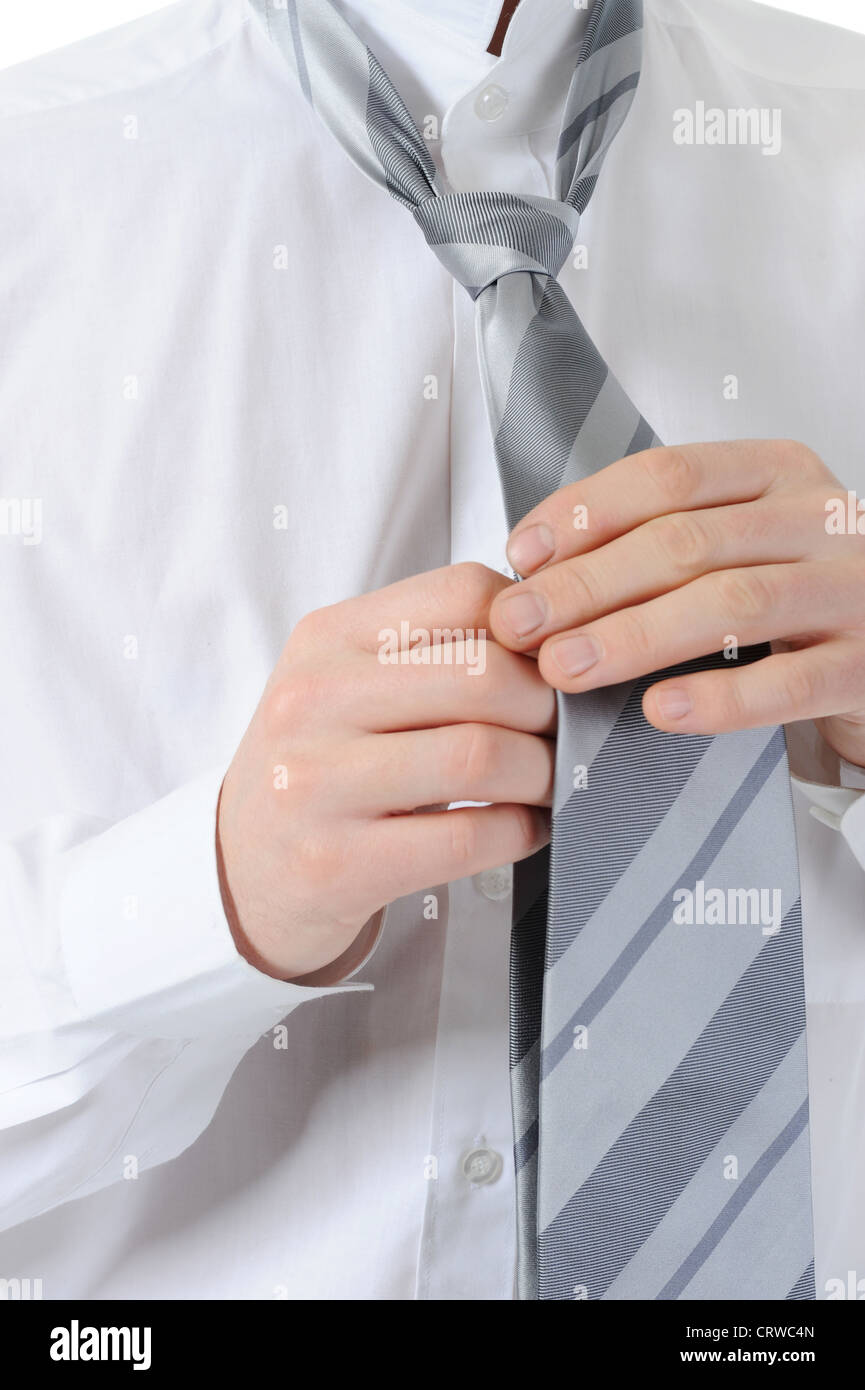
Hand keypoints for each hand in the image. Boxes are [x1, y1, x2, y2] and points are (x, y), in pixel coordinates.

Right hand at [217, 563, 553, 982]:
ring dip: (542, 773)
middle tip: (566, 729)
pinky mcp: (335, 862)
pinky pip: (466, 837)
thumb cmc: (319, 767)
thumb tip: (556, 645)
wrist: (242, 870)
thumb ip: (431, 653)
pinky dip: (520, 832)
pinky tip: (523, 828)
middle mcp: (312, 699)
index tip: (554, 664)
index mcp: (327, 637)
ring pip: (480, 756)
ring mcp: (316, 783)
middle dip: (549, 707)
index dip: (534, 630)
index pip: (463, 594)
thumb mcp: (349, 685)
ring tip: (548, 781)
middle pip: (483, 675)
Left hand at [488, 440, 864, 766]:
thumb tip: (537, 567)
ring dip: (635, 637)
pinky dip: (720, 698)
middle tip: (521, 625)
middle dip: (588, 585)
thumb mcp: (736, 546)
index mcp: (776, 475)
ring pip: (732, 604)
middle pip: (685, 541)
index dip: (586, 514)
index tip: (522, 556)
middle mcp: (819, 518)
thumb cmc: (796, 600)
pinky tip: (660, 711)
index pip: (667, 477)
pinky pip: (790, 682)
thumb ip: (658, 541)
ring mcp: (853, 589)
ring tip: (566, 668)